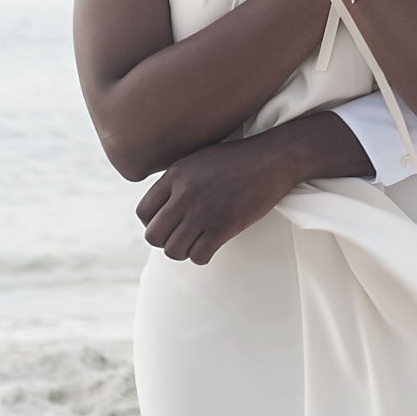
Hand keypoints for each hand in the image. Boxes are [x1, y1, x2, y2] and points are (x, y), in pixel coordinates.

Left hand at [136, 136, 292, 265]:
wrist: (273, 158)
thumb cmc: (238, 159)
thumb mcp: (199, 159)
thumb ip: (177, 180)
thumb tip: (162, 206)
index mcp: (175, 175)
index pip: (143, 212)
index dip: (152, 224)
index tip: (168, 225)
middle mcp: (184, 194)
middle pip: (153, 236)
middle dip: (166, 241)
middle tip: (183, 236)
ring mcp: (203, 211)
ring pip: (173, 251)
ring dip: (184, 251)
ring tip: (197, 242)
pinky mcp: (223, 226)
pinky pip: (198, 256)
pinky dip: (203, 256)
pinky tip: (212, 245)